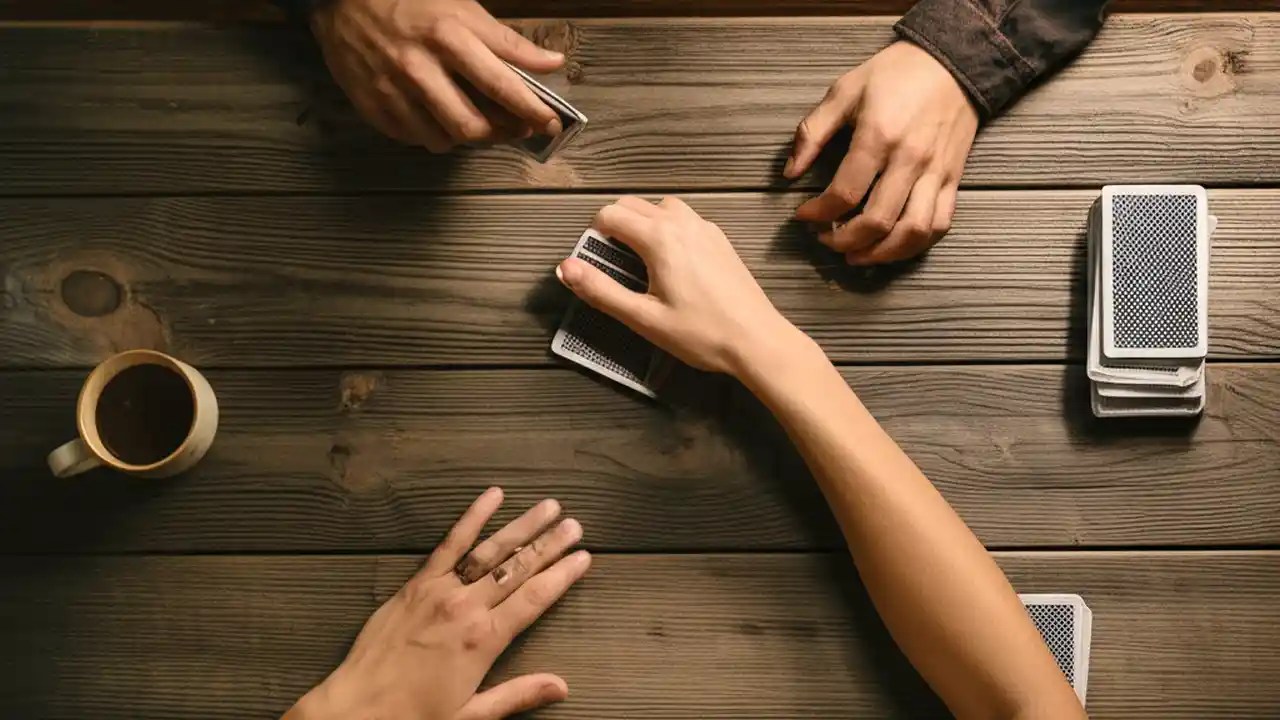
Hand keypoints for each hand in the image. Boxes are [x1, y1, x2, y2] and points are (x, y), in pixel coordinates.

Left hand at [285, 488, 590, 719]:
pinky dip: (471, 517)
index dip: (562, 575)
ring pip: (490, 550)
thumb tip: (561, 686)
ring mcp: (440, 591)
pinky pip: (448, 544)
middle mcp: (466, 608)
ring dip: (522, 527)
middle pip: (518, 568)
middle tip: (574, 525)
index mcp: (484, 640)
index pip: (535, 598)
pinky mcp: (416, 584)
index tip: (583, 557)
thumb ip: (517, 694)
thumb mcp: (471, 715)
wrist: (356, 708)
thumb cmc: (413, 716)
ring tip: (547, 507)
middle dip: (550, 544)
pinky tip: (491, 497)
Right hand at [310, 0, 564, 151]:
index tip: (550, 122)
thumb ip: (507, 41)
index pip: (500, 82)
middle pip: (472, 125)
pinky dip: (435, 135)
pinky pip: (415, 139)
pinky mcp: (373, 106)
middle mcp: (420, 66)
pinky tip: (442, 119)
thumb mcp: (463, 8)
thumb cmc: (410, 0)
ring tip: (481, 124)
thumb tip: (551, 63)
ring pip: (444, 139)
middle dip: (502, 134)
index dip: (531, 108)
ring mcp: (393, 89)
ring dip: (470, 138)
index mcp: (448, 34)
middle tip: (517, 129)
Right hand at [555, 197, 795, 376]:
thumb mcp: (643, 318)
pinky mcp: (720, 239)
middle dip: (615, 226)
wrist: (757, 340)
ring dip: (642, 223)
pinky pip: (684, 219)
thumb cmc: (700, 333)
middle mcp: (681, 222)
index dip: (594, 235)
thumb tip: (565, 267)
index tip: (596, 262)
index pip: (610, 214)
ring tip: (641, 261)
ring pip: (660, 206)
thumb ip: (601, 291)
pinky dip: (667, 228)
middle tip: (614, 264)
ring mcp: (705, 227)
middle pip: (633, 204)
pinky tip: (672, 263)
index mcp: (659, 237)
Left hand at [785, 41, 978, 264]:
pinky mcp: (953, 179)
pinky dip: (915, 245)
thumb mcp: (844, 91)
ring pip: (912, 232)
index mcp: (879, 136)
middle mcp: (910, 160)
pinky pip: (939, 224)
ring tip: (857, 255)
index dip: (817, 213)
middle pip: (877, 221)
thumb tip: (789, 172)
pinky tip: (892, 246)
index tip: (803, 215)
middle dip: (844, 241)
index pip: (844, 193)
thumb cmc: (895, 74)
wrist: (953, 61)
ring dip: (881, 254)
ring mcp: (936, 172)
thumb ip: (812, 132)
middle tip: (825, 239)